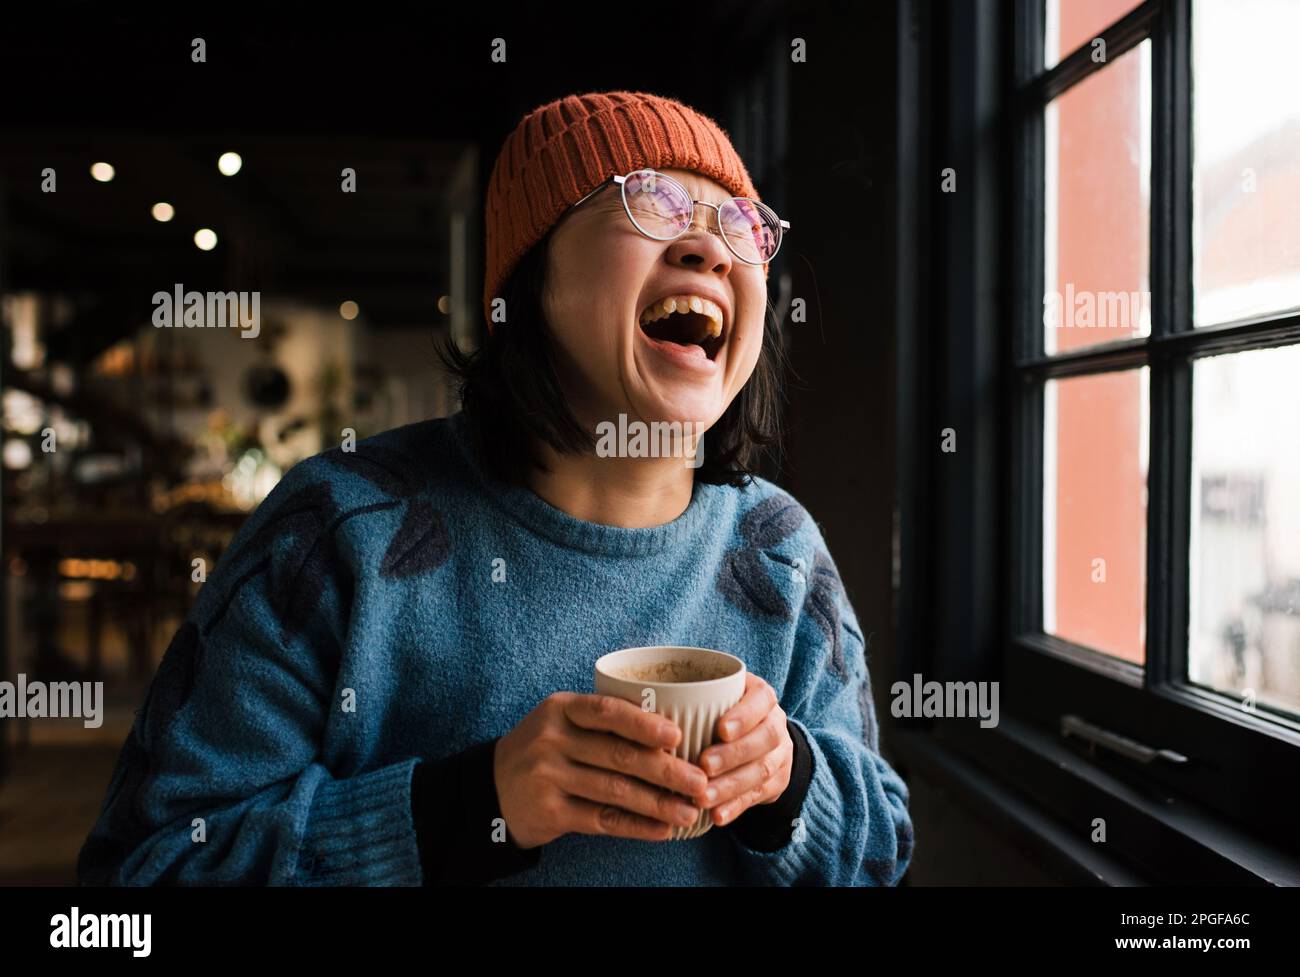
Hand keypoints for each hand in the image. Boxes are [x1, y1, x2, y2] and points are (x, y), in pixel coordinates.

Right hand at [493, 692, 710, 849]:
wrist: (491, 788)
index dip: (644, 724)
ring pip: (615, 791)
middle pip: (619, 755)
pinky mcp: (550, 812)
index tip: (678, 737)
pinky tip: (662, 830)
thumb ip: (604, 721)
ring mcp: (548, 777)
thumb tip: (673, 732)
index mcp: (560, 709)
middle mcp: (551, 740)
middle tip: (700, 783)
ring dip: (658, 804)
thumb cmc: (544, 749)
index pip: (607, 712)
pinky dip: (636, 827)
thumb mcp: (562, 722)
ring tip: (689, 811)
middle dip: (666, 771)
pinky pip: (602, 821)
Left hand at [691, 673, 792, 826]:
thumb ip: (692, 697)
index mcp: (760, 696)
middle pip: (765, 737)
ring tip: (702, 798)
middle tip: (704, 766)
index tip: (720, 730)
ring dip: (730, 786)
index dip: (744, 715)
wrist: (758, 738)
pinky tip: (715, 816)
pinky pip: (758, 796)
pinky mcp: (776, 782)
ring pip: (761, 770)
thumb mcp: (714, 696)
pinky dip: (735, 807)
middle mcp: (775, 723)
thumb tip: (646, 700)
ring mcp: (779, 754)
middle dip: (733, 754)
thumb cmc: (721, 711)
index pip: (761, 698)